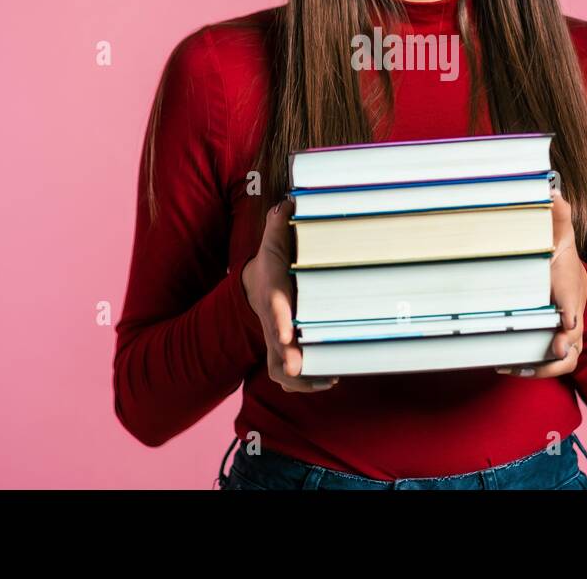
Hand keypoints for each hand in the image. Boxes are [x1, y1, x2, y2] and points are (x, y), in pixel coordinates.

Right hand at [240, 197, 340, 392]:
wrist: (257, 286)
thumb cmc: (271, 265)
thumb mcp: (273, 243)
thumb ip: (278, 226)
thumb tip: (286, 203)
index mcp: (272, 297)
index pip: (274, 311)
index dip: (279, 323)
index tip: (287, 335)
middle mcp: (272, 324)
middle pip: (273, 348)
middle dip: (286, 360)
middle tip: (301, 370)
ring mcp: (275, 342)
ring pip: (278, 370)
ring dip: (301, 380)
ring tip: (328, 378)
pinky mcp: (283, 353)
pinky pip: (288, 376)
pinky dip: (306, 383)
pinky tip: (330, 379)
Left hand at [495, 188, 586, 377]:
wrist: (573, 286)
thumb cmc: (563, 263)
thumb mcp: (562, 240)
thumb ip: (558, 218)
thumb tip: (552, 190)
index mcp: (571, 292)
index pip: (574, 307)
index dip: (570, 318)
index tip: (565, 324)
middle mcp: (574, 320)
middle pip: (574, 342)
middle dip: (562, 350)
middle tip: (548, 352)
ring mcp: (569, 339)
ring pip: (565, 362)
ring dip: (544, 369)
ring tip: (514, 367)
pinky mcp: (557, 351)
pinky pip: (552, 369)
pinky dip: (534, 372)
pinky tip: (506, 367)